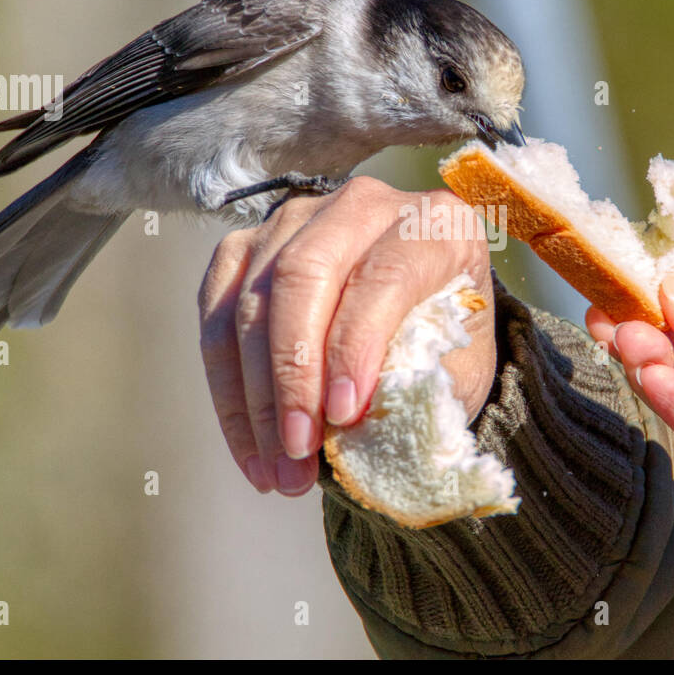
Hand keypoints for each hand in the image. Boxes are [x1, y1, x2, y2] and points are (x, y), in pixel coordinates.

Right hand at [198, 177, 496, 495]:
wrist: (422, 319)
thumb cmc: (447, 348)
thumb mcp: (456, 370)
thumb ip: (419, 389)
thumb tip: (355, 428)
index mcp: (434, 224)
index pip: (383, 275)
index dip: (356, 346)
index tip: (345, 417)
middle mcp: (363, 204)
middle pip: (304, 276)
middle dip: (292, 374)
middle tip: (297, 452)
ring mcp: (297, 218)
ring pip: (252, 299)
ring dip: (255, 396)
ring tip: (275, 470)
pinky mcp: (248, 245)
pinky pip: (218, 314)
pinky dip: (228, 388)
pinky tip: (250, 447)